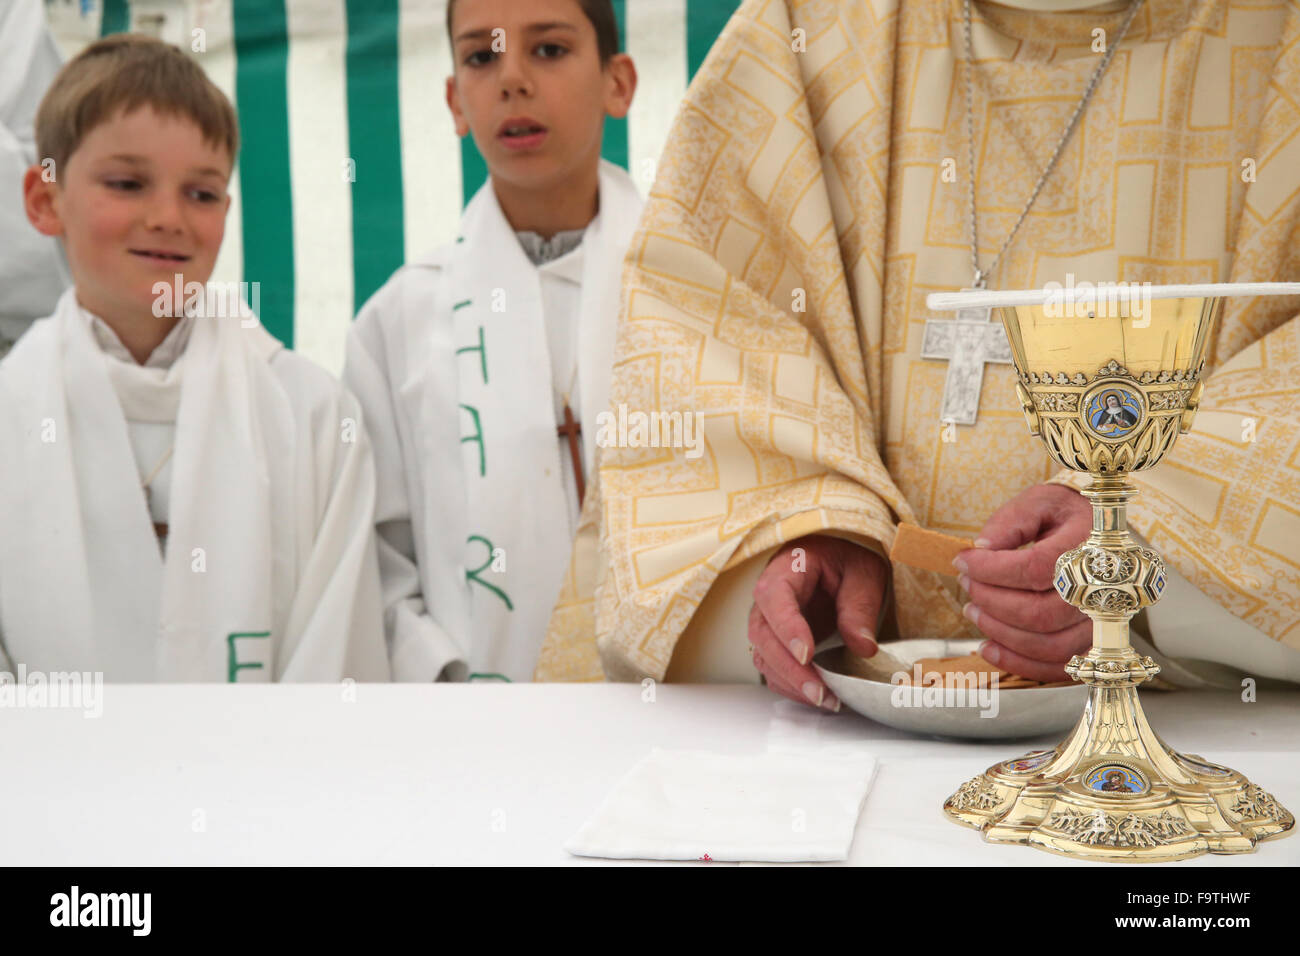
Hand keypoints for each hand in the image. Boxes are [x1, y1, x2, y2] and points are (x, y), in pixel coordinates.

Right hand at [749, 534, 887, 710]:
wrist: (837, 560)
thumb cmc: (845, 559)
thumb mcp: (863, 573)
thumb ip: (860, 607)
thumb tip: (863, 647)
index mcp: (787, 569)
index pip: (775, 597)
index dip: (787, 627)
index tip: (806, 654)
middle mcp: (768, 598)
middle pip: (764, 635)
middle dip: (790, 668)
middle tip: (820, 690)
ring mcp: (769, 622)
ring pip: (764, 657)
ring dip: (791, 682)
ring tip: (826, 700)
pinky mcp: (777, 642)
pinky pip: (774, 668)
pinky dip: (792, 686)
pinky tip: (820, 696)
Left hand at [955, 484, 1091, 681]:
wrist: (1098, 531)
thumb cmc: (1064, 516)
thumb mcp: (1039, 502)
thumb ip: (1010, 522)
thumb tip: (980, 549)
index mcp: (1090, 547)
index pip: (1036, 569)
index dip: (991, 570)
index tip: (963, 561)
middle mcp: (1102, 590)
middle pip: (1040, 614)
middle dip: (992, 603)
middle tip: (967, 585)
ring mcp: (1100, 622)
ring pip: (1048, 645)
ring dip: (1000, 633)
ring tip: (973, 610)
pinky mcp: (1091, 643)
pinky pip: (1058, 667)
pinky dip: (1019, 664)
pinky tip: (989, 648)